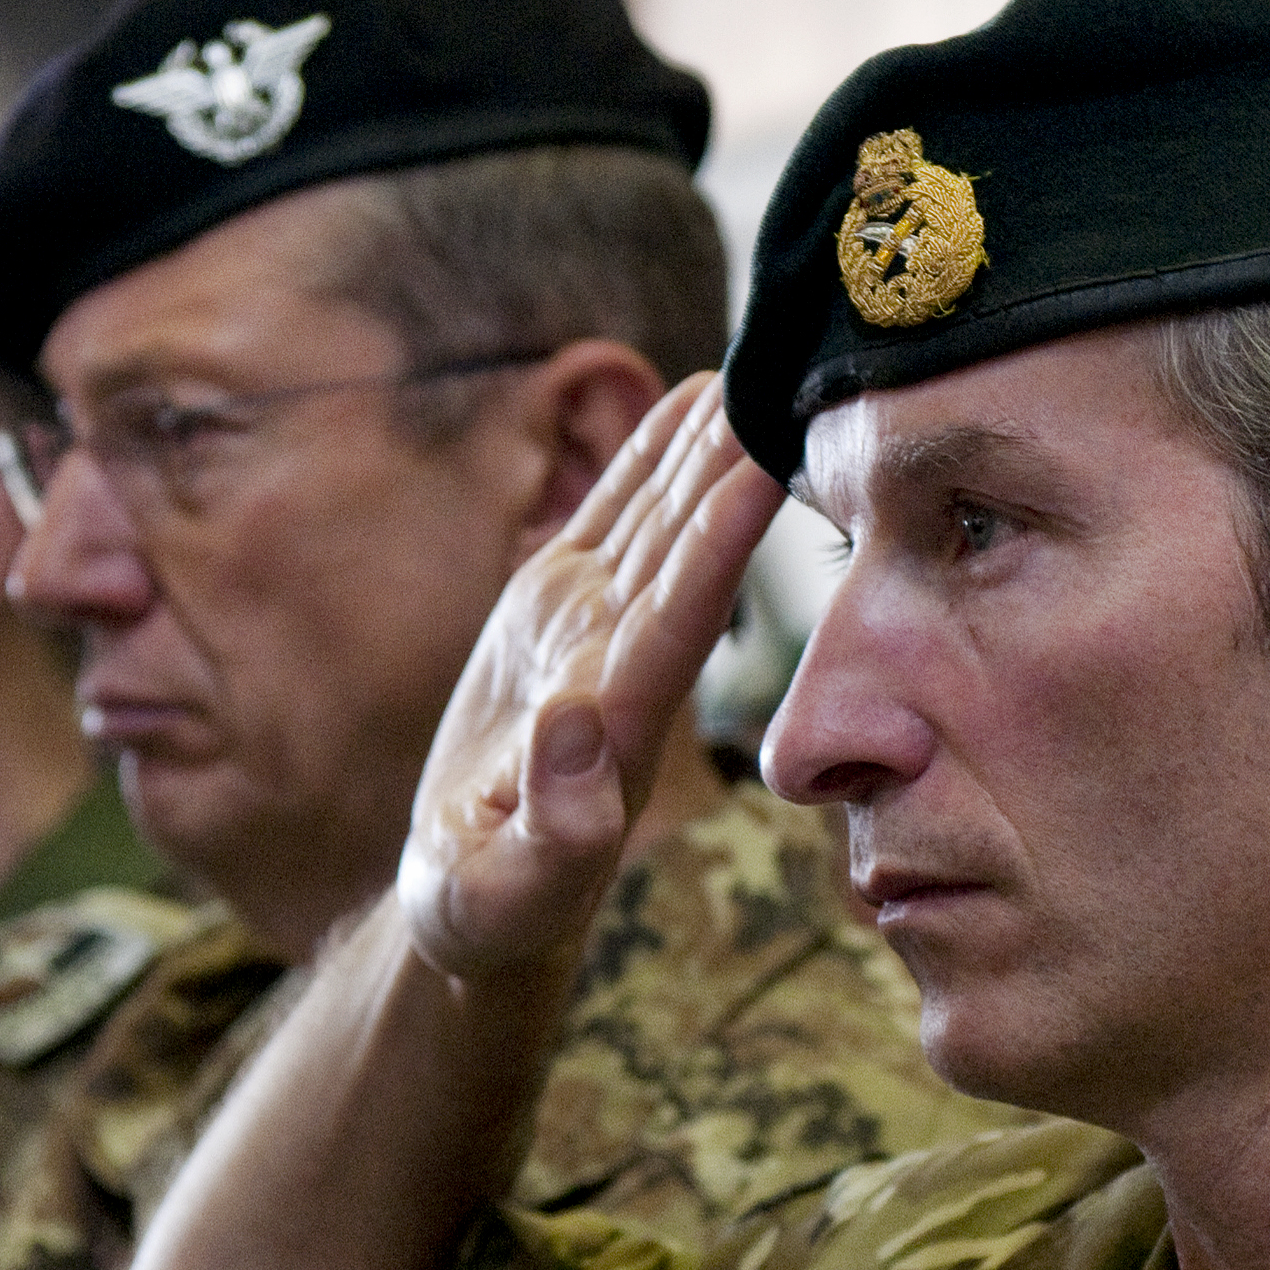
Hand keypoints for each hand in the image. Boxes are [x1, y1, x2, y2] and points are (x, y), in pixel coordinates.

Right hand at [397, 375, 784, 981]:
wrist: (474, 898)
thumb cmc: (487, 914)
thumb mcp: (503, 896)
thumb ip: (551, 834)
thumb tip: (576, 730)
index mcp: (617, 729)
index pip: (681, 623)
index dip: (722, 545)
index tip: (765, 468)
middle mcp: (621, 663)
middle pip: (688, 549)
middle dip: (738, 464)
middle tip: (794, 369)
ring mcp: (594, 631)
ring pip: (662, 518)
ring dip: (709, 442)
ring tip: (757, 355)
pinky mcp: (555, 612)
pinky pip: (610, 518)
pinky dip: (648, 457)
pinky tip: (688, 397)